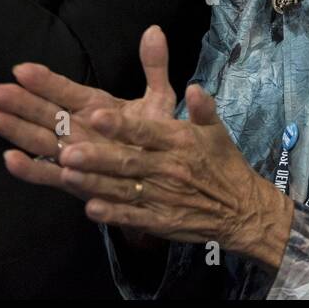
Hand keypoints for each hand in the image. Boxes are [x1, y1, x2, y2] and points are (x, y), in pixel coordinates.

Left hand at [0, 27, 290, 265]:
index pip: (147, 132)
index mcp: (180, 142)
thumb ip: (203, 108)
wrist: (241, 210)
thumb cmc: (223, 164)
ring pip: (123, 189)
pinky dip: (112, 214)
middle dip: (98, 157)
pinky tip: (90, 209)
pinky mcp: (159, 220)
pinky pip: (132, 217)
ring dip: (95, 182)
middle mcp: (168, 169)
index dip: (123, 125)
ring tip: (67, 173)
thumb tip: (194, 87)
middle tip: (68, 150)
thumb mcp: (217, 131)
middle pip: (128, 162)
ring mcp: (162, 197)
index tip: (98, 116)